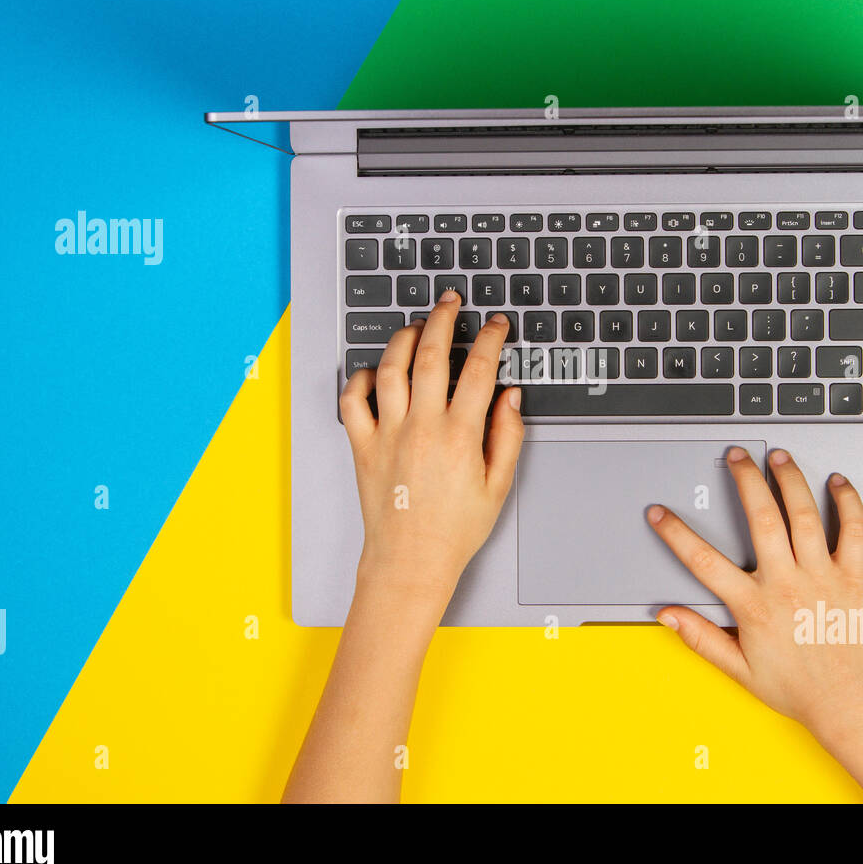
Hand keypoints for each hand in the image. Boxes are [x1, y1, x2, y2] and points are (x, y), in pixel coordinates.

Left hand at [339, 291, 523, 621]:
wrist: (410, 562)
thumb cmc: (454, 530)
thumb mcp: (499, 485)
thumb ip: (508, 435)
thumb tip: (510, 396)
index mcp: (460, 435)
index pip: (479, 369)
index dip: (490, 339)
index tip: (495, 325)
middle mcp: (422, 427)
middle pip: (430, 354)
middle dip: (442, 318)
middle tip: (450, 302)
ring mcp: (388, 434)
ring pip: (391, 368)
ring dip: (403, 338)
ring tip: (415, 326)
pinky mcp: (363, 446)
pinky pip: (352, 400)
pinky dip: (360, 378)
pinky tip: (374, 371)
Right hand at [648, 448, 862, 801]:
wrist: (850, 703)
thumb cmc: (800, 688)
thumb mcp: (739, 668)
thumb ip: (701, 638)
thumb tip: (669, 616)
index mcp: (755, 606)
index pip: (704, 561)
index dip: (677, 534)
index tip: (661, 514)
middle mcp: (787, 584)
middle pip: (761, 518)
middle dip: (745, 480)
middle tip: (737, 457)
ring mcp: (823, 576)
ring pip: (804, 515)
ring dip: (790, 480)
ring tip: (779, 457)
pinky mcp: (855, 576)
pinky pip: (854, 529)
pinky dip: (847, 501)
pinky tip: (838, 483)